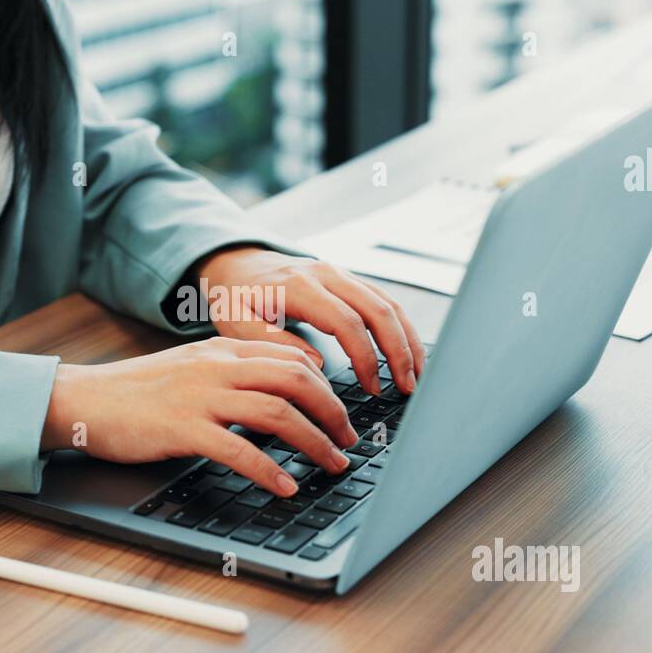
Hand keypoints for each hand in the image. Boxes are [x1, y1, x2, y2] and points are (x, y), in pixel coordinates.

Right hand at [40, 337, 359, 496]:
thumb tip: (279, 390)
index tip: (342, 413)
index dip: (328, 385)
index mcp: (222, 350)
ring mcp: (201, 396)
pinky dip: (269, 470)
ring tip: (332, 464)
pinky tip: (284, 487)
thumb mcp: (191, 369)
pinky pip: (238, 449)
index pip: (291, 357)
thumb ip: (232, 373)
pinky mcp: (183, 428)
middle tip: (348, 441)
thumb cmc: (137, 392)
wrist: (83, 400)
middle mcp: (217, 367)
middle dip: (333, 412)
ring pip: (277, 411)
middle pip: (296, 379)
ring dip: (314, 442)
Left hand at [194, 247, 425, 395]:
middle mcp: (326, 273)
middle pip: (378, 309)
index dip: (365, 357)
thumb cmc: (235, 298)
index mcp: (298, 286)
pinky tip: (408, 352)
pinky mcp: (348, 279)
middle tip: (407, 386)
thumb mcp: (237, 323)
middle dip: (399, 350)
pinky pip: (384, 300)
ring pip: (388, 302)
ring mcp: (340, 273)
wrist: (236, 265)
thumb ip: (273, 344)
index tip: (371, 387)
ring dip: (407, 339)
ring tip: (417, 375)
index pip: (347, 322)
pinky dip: (401, 327)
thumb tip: (317, 364)